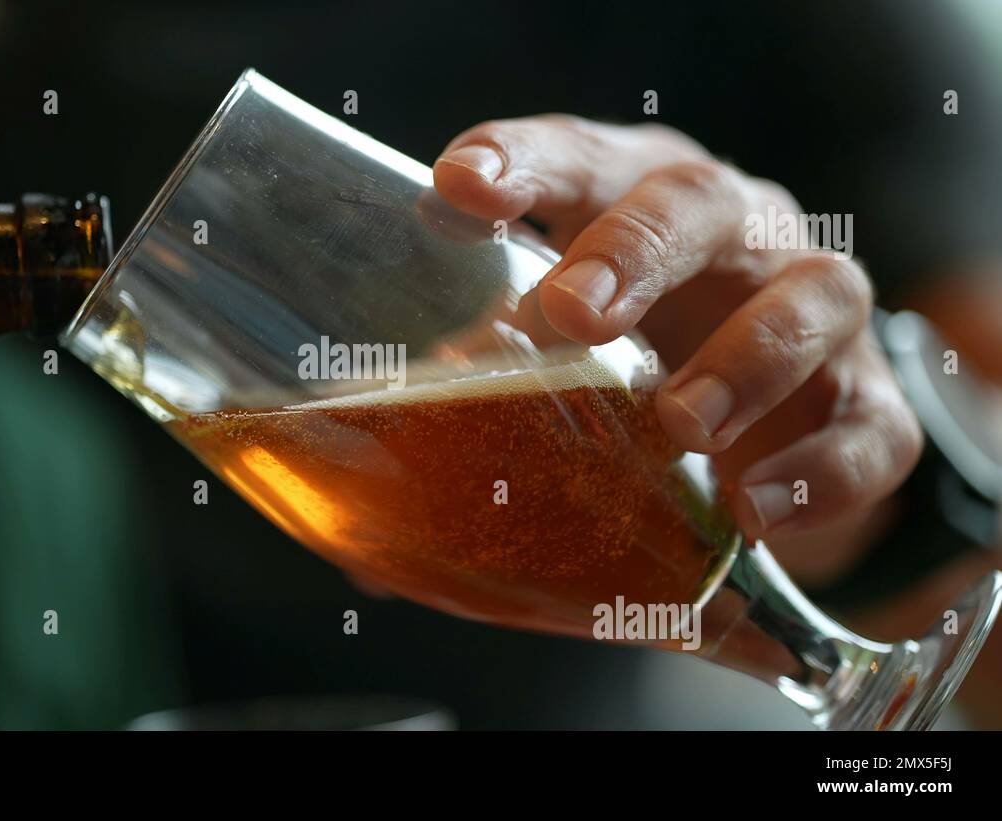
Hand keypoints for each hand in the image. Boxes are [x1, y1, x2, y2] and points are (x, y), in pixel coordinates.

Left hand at [433, 115, 921, 578]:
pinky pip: (872, 427)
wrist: (766, 417)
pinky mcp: (864, 400)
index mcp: (637, 203)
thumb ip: (491, 395)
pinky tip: (758, 512)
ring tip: (681, 422)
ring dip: (746, 358)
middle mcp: (734, 233)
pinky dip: (823, 472)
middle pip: (697, 204)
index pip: (577, 160)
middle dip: (636, 251)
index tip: (461, 189)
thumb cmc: (636, 360)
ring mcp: (811, 306)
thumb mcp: (557, 354)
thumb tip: (399, 498)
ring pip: (812, 296)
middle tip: (574, 314)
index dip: (521, 165)